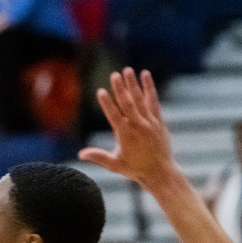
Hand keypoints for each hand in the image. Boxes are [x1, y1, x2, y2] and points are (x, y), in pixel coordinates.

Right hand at [80, 68, 179, 190]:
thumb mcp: (115, 165)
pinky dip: (149, 88)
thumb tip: (81, 154)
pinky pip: (153, 101)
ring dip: (133, 84)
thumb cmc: (135, 169)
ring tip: (128, 70)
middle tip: (114, 75)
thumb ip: (98, 157)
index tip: (101, 91)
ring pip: (140, 99)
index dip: (107, 103)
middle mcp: (138, 126)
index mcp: (125, 135)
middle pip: (128, 103)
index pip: (114, 115)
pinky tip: (145, 75)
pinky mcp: (158, 120)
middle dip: (120, 88)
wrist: (160, 172)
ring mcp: (150, 122)